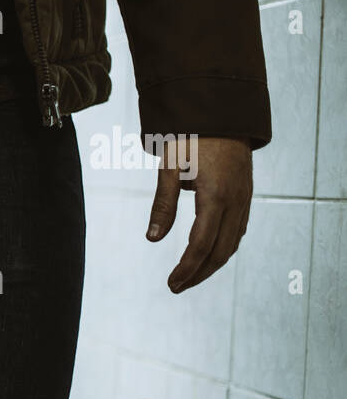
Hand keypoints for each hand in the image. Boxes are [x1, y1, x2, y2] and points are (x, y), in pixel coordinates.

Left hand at [145, 136, 251, 293]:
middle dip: (199, 273)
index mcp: (216, 196)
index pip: (201, 244)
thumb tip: (153, 239)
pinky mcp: (245, 195)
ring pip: (233, 243)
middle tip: (176, 286)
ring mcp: (245, 198)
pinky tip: (208, 255)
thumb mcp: (169, 168)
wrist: (222, 112)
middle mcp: (236, 201)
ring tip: (189, 277)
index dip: (187, 268)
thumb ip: (163, 205)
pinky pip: (238, 230)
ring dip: (212, 264)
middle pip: (220, 250)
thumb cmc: (190, 136)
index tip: (172, 284)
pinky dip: (223, 247)